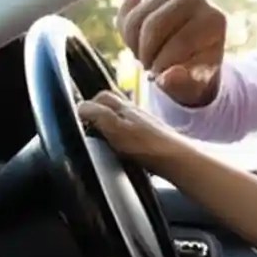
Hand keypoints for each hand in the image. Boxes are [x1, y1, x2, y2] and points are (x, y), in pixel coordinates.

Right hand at [76, 90, 191, 173]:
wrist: (177, 159)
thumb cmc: (147, 146)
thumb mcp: (115, 128)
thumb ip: (97, 115)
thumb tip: (80, 107)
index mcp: (123, 106)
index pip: (99, 98)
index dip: (87, 108)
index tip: (78, 121)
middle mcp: (134, 111)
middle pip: (111, 107)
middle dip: (98, 116)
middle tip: (88, 131)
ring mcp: (144, 123)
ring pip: (122, 119)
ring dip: (111, 127)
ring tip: (103, 142)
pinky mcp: (151, 137)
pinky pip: (131, 132)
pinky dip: (123, 138)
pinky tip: (122, 150)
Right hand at [115, 0, 225, 106]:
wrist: (190, 61)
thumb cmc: (195, 74)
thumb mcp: (193, 86)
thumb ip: (183, 84)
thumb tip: (169, 76)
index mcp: (213, 19)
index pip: (178, 42)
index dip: (163, 65)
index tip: (163, 78)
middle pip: (152, 26)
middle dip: (146, 54)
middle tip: (150, 68)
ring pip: (135, 20)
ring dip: (135, 46)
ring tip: (148, 58)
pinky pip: (127, 14)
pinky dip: (126, 35)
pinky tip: (139, 45)